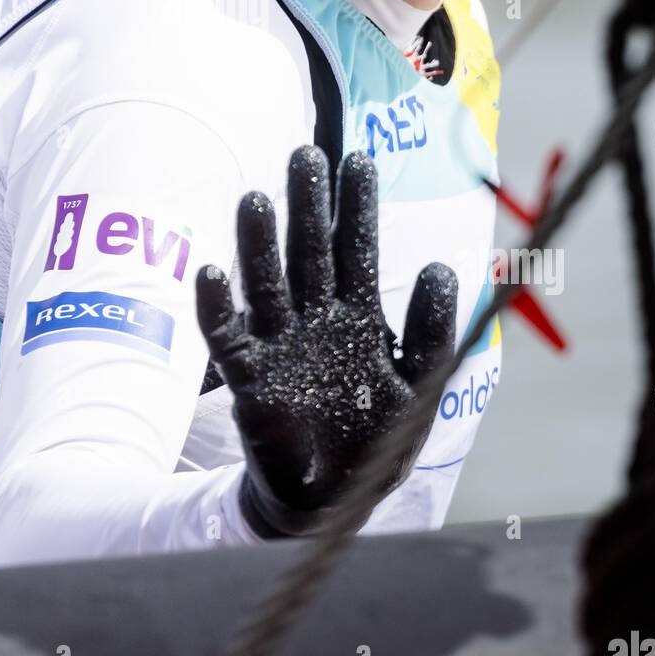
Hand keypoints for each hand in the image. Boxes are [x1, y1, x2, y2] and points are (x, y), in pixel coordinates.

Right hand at [195, 145, 457, 537]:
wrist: (333, 501)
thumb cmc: (374, 441)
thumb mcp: (419, 386)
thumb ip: (431, 332)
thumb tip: (443, 267)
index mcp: (358, 318)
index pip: (357, 250)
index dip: (357, 208)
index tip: (358, 161)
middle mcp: (315, 320)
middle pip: (309, 252)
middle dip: (307, 205)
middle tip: (305, 155)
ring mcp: (279, 345)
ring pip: (267, 283)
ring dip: (259, 243)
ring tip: (255, 198)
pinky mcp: (250, 378)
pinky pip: (228, 337)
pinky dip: (216, 306)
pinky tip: (211, 272)